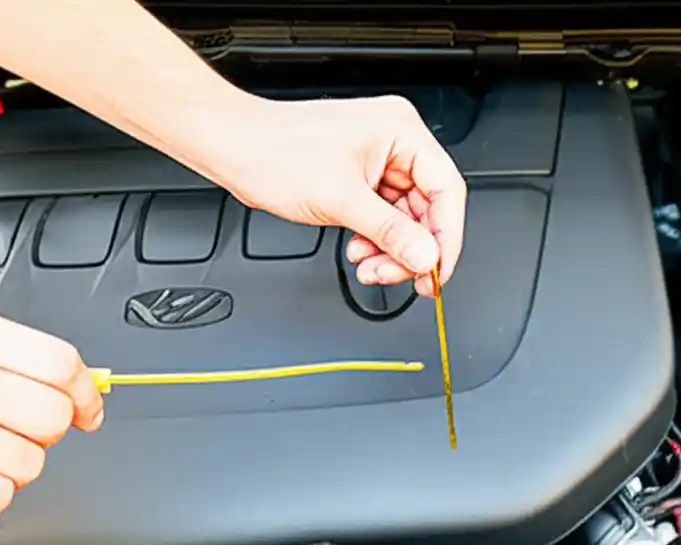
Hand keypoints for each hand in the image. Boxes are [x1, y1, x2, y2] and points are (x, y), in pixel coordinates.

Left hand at [193, 94, 466, 297]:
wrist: (233, 147)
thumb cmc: (275, 152)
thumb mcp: (342, 200)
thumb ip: (391, 232)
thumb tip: (426, 256)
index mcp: (401, 132)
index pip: (447, 190)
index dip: (446, 237)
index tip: (436, 271)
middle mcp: (394, 142)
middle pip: (426, 208)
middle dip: (411, 248)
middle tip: (399, 276)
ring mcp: (375, 160)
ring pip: (403, 217)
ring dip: (389, 248)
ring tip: (369, 267)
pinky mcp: (357, 176)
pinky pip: (381, 215)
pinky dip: (373, 238)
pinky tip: (357, 250)